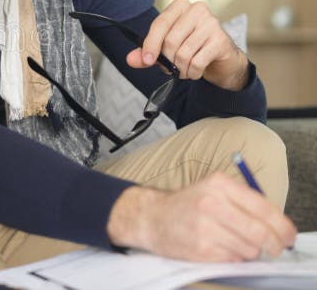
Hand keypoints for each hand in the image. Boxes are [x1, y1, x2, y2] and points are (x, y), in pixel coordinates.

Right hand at [107, 173, 296, 261]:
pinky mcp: (200, 248)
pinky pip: (233, 258)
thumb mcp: (213, 189)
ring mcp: (205, 227)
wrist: (152, 217)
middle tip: (277, 247)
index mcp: (219, 184)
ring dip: (249, 250)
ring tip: (235, 242)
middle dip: (274, 243)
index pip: (263, 207)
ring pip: (249, 248)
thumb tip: (278, 224)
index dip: (282, 225)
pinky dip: (233, 256)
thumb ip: (243, 201)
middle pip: (260, 231)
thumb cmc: (188, 205)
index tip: (289, 234)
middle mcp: (211, 203)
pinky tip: (220, 247)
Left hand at [126, 0, 248, 90]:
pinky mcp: (221, 40)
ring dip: (180, 69)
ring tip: (183, 70)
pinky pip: (197, 62)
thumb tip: (130, 60)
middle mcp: (197, 10)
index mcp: (180, 6)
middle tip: (171, 68)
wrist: (222, 60)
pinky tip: (194, 72)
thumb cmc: (192, 48)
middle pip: (170, 40)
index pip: (160, 24)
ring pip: (183, 53)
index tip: (146, 60)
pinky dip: (192, 72)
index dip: (150, 44)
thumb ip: (147, 53)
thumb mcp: (166, 49)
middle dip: (167, 60)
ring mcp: (211, 24)